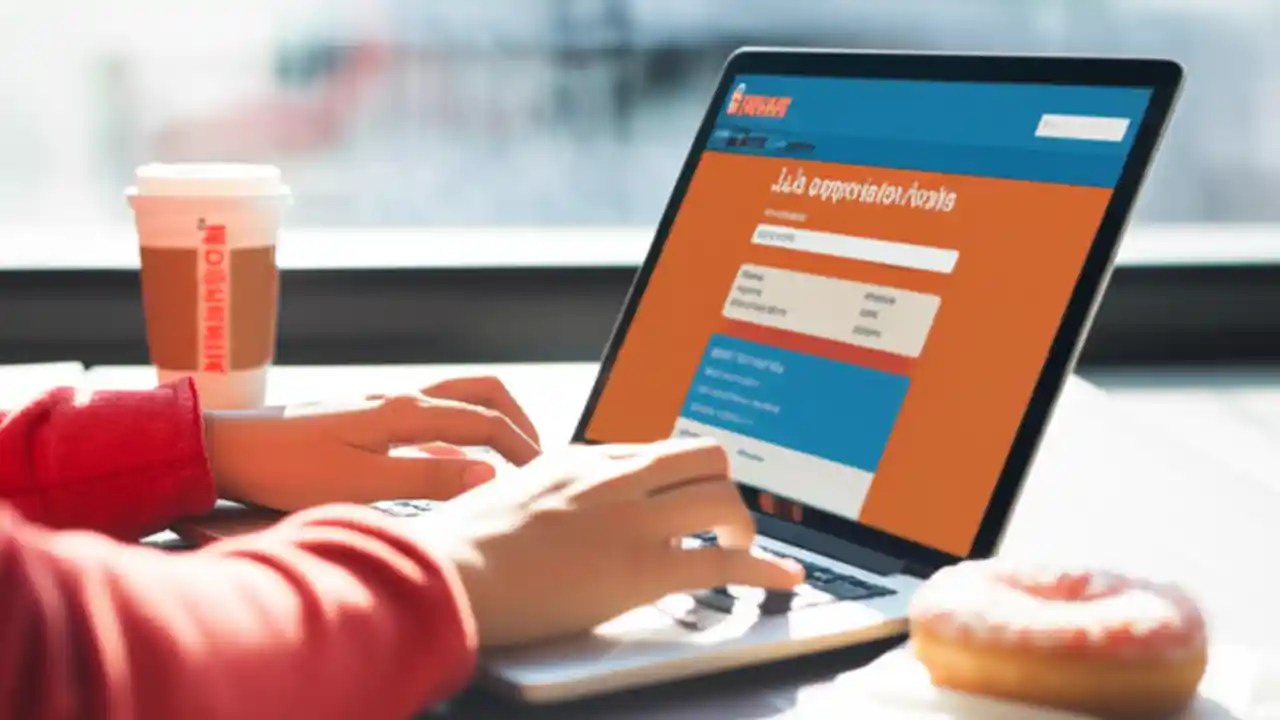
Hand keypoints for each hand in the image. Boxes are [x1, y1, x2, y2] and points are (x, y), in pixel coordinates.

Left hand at [204, 377, 539, 510]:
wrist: (225, 448)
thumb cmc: (288, 470)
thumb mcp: (361, 484)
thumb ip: (428, 479)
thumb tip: (491, 473)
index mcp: (405, 412)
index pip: (486, 422)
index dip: (522, 448)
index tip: (545, 477)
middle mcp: (400, 399)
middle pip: (480, 391)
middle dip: (517, 419)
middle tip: (536, 456)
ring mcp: (382, 404)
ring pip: (456, 400)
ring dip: (490, 422)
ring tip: (507, 458)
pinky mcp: (365, 417)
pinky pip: (430, 418)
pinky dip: (458, 435)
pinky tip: (453, 465)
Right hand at [414, 437, 803, 647]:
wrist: (443, 576)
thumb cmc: (459, 548)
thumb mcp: (508, 498)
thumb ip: (546, 496)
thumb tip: (557, 514)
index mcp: (580, 460)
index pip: (655, 452)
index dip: (681, 477)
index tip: (691, 496)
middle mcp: (613, 477)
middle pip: (703, 457)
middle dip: (723, 487)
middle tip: (722, 520)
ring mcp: (630, 518)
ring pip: (723, 498)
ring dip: (743, 527)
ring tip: (739, 552)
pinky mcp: (642, 567)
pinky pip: (726, 561)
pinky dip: (765, 570)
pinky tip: (784, 579)